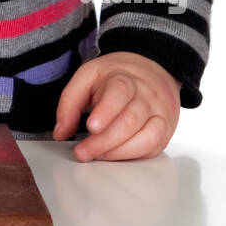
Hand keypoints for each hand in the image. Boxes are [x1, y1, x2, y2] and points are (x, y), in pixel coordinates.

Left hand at [53, 51, 180, 159]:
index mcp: (125, 78)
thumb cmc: (116, 76)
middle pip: (130, 120)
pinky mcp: (164, 130)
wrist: (152, 69)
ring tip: (96, 155)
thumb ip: (70, 102)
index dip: (106, 111)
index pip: (119, 92)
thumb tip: (61, 132)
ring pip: (145, 137)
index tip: (90, 126)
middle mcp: (146, 96)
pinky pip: (153, 147)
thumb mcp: (88, 76)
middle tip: (82, 152)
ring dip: (117, 151)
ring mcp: (159, 113)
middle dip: (104, 141)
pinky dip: (132, 155)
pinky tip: (114, 155)